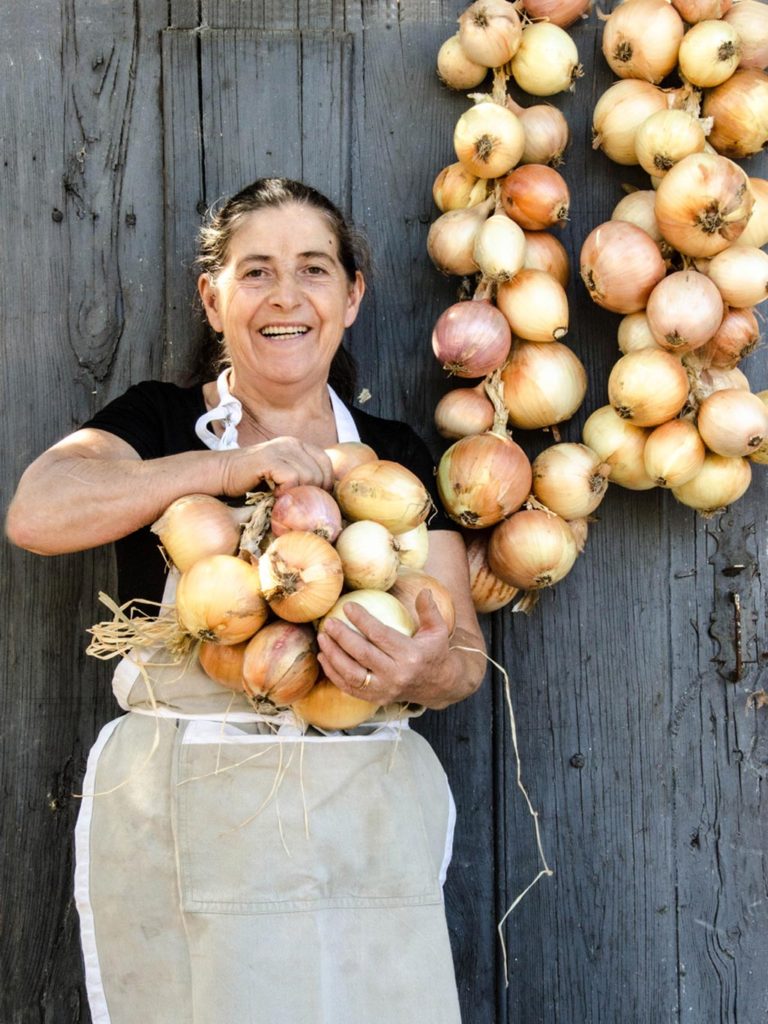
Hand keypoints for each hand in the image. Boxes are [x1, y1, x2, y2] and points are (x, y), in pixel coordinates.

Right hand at [218, 436, 333, 495]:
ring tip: (282, 499)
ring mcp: (281, 449)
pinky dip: (286, 492)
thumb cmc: (252, 481)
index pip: (327, 463)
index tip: (314, 500)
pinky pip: (292, 478)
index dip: (326, 484)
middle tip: (296, 503)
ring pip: (309, 476)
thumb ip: (302, 479)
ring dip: (297, 494)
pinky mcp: (270, 458)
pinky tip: (275, 496)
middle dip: (313, 493)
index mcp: (299, 445)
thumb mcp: (283, 477)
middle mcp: (292, 443)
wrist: (221, 474)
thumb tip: (327, 497)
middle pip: (321, 472)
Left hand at [316, 589, 463, 709]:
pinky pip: (349, 687)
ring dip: (333, 655)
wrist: (437, 686)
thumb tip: (424, 590)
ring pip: (351, 674)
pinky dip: (333, 673)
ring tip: (322, 638)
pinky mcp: (376, 699)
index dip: (362, 620)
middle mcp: (396, 675)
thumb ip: (430, 610)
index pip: (381, 635)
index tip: (348, 606)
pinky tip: (324, 657)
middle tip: (328, 622)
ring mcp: (384, 690)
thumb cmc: (434, 652)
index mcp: (410, 656)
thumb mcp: (438, 630)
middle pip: (362, 654)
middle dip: (342, 637)